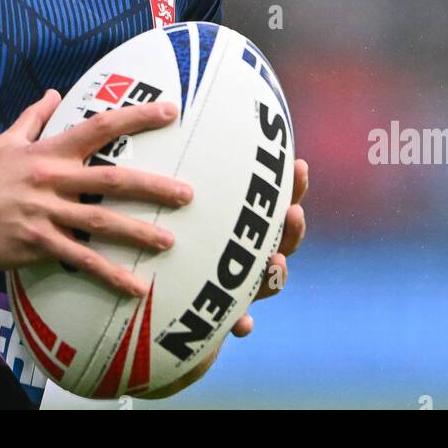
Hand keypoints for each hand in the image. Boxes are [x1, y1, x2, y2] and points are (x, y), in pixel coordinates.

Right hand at [0, 89, 191, 296]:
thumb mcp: (7, 141)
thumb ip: (34, 117)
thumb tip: (53, 92)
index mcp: (50, 152)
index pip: (100, 127)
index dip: (137, 117)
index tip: (170, 111)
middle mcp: (53, 180)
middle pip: (112, 180)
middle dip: (153, 187)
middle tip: (186, 194)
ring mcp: (47, 213)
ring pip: (101, 223)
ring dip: (138, 233)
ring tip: (169, 241)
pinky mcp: (40, 245)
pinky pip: (81, 261)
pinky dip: (110, 274)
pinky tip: (135, 286)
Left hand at [137, 157, 308, 398]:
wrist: (149, 301)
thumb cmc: (160, 244)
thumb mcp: (168, 208)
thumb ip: (176, 178)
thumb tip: (172, 124)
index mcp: (238, 227)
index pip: (271, 204)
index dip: (292, 187)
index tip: (297, 164)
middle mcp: (243, 258)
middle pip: (280, 242)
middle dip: (292, 229)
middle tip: (293, 212)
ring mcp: (236, 289)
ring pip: (267, 282)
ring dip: (277, 274)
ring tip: (276, 263)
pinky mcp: (220, 319)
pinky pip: (236, 322)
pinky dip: (242, 323)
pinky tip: (245, 323)